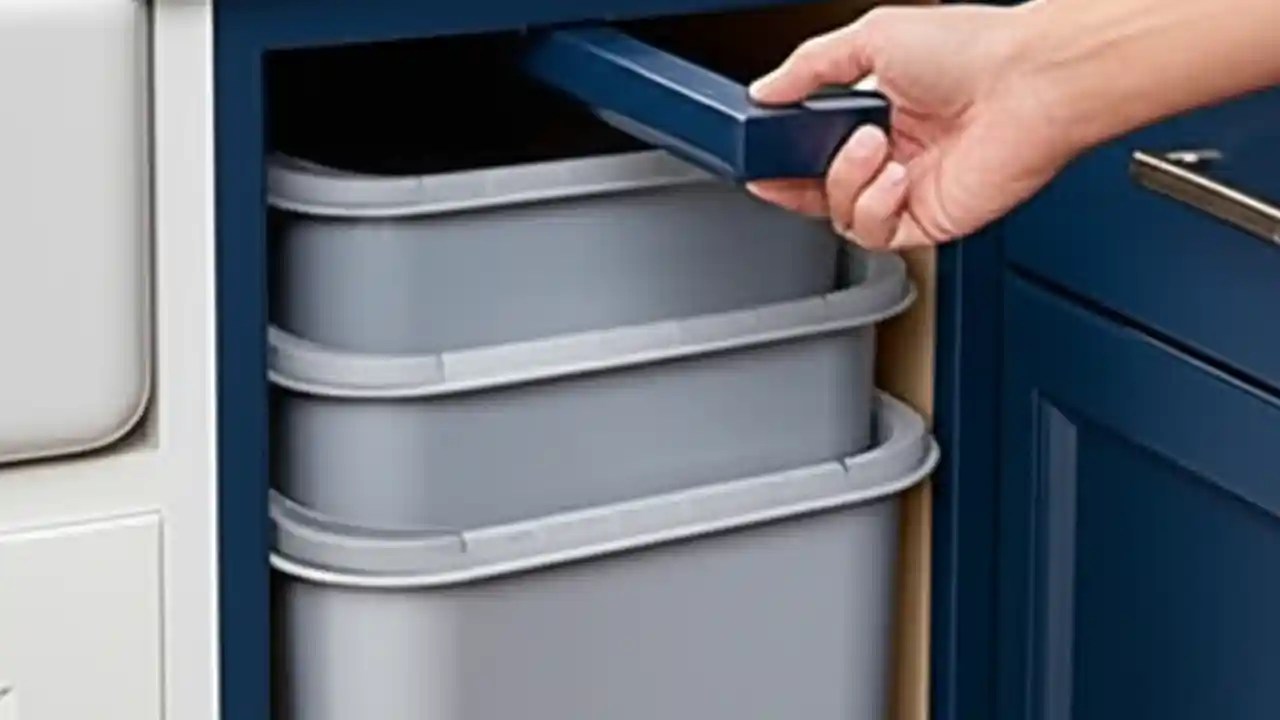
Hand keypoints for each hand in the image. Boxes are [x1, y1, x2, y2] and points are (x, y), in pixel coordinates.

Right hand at [749, 4, 1074, 249]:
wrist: (1030, 81)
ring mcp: (914, 192)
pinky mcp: (931, 221)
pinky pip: (876, 233)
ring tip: (873, 144)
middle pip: (823, 192)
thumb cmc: (976, 50)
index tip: (761, 160)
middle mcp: (899, 156)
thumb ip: (810, 66)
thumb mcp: (871, 36)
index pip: (818, 152)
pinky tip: (894, 174)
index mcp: (884, 113)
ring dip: (845, 182)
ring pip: (842, 215)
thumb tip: (765, 89)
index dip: (785, 163)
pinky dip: (874, 206)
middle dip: (799, 181)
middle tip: (790, 162)